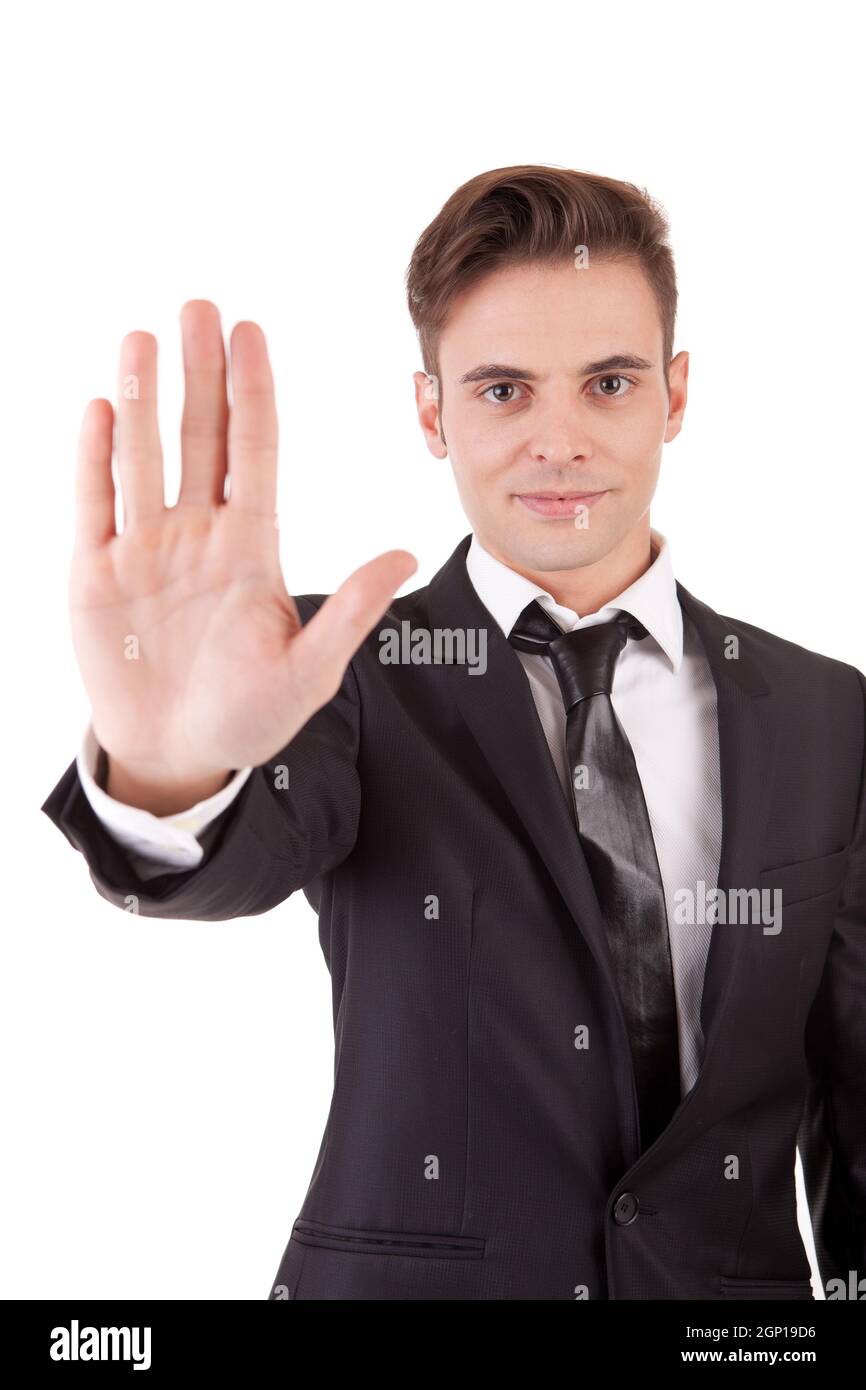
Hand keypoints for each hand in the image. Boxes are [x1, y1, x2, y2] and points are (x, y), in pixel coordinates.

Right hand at [70, 300, 416, 809]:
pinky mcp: (97, 573)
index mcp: (251, 546)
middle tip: (200, 306)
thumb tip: (404, 554)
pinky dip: (95, 457)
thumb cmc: (248, 717)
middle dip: (199, 372)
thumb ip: (350, 612)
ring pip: (142, 456)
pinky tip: (101, 408)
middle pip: (198, 435)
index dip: (251, 390)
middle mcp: (197, 533)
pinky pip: (94, 502)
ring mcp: (144, 548)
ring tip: (143, 337)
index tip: (250, 330)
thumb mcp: (309, 670)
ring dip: (142, 397)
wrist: (177, 755)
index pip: (253, 449)